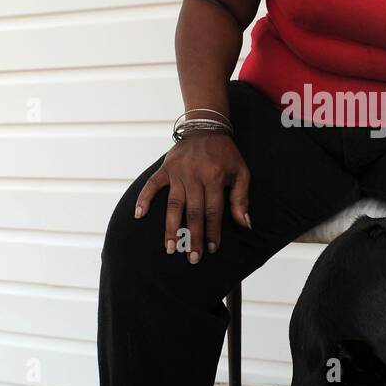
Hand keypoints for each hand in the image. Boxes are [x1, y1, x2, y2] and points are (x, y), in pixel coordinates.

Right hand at [134, 133, 250, 261]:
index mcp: (214, 178)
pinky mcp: (165, 168)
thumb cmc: (226, 153)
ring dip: (171, 227)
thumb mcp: (241, 172)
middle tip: (192, 257)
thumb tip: (245, 224)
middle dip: (193, 236)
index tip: (211, 249)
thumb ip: (241, 198)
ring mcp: (177, 172)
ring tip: (170, 247)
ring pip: (173, 204)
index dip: (212, 231)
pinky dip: (144, 198)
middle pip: (193, 212)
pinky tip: (139, 215)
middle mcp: (194, 176)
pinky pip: (152, 184)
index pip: (213, 211)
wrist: (206, 127)